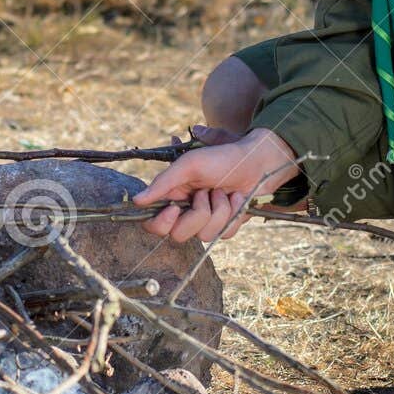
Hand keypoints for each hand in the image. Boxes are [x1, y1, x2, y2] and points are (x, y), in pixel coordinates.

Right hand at [134, 127, 301, 242]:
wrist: (257, 161)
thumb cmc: (221, 157)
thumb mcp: (189, 164)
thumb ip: (162, 183)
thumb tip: (136, 201)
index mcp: (173, 196)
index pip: (154, 224)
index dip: (161, 222)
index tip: (174, 208)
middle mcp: (187, 210)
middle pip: (179, 235)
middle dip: (197, 214)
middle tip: (207, 193)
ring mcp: (207, 220)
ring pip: (204, 236)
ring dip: (219, 211)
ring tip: (224, 192)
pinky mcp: (226, 225)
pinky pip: (224, 235)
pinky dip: (233, 215)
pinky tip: (237, 198)